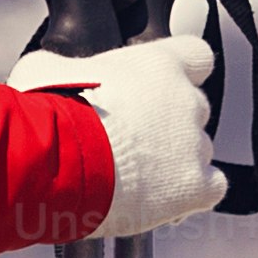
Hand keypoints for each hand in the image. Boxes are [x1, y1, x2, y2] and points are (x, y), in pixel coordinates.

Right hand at [12, 0, 223, 238]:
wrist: (58, 163)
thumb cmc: (50, 112)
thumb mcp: (47, 69)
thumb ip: (67, 66)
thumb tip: (55, 70)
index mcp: (159, 64)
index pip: (196, 55)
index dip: (181, 71)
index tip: (161, 85)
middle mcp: (185, 100)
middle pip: (192, 109)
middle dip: (167, 124)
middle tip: (131, 141)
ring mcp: (194, 144)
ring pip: (197, 151)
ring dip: (174, 162)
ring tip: (134, 179)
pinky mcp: (193, 186)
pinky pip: (210, 189)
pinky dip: (190, 195)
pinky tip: (162, 202)